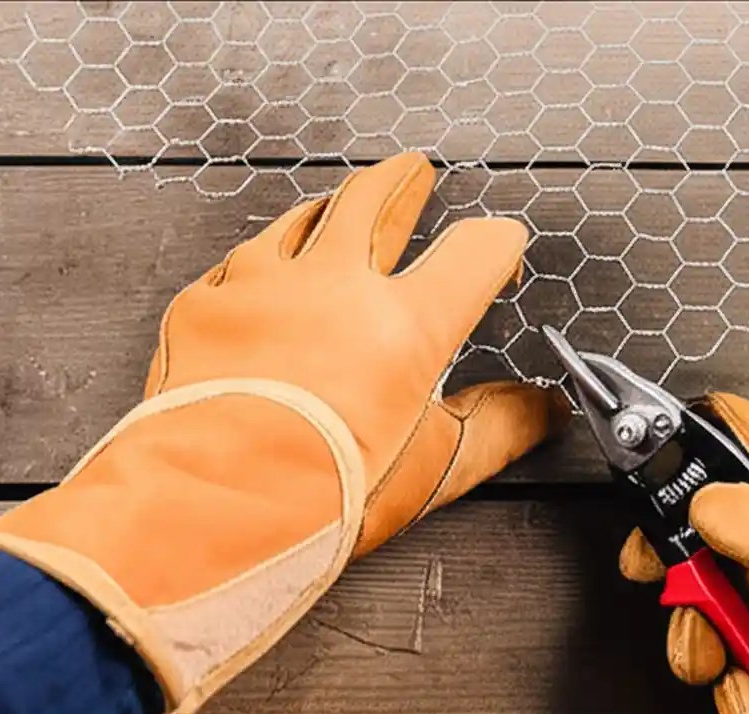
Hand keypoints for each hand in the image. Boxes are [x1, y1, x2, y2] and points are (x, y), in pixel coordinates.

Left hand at [0, 152, 568, 713]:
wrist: (207, 507)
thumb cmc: (324, 496)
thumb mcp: (431, 469)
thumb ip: (497, 428)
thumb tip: (544, 408)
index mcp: (406, 325)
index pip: (473, 252)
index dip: (496, 243)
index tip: (499, 246)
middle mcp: (337, 285)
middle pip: (378, 204)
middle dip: (404, 183)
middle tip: (415, 172)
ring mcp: (263, 284)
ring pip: (304, 219)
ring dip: (330, 209)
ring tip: (338, 205)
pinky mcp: (204, 302)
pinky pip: (239, 261)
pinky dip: (260, 261)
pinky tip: (260, 270)